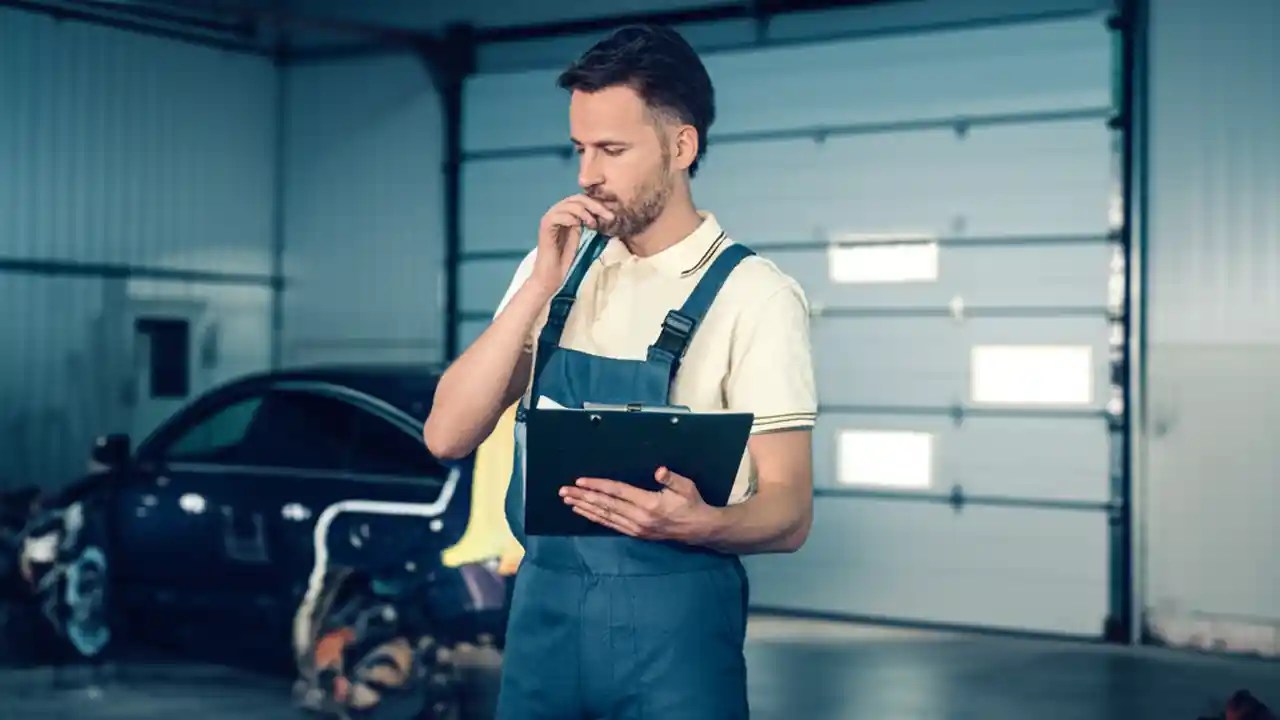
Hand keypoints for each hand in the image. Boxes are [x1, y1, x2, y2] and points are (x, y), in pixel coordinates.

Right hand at [529, 194, 615, 291]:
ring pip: (568, 205)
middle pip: (577, 199)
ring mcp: (550, 218)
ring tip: (593, 224)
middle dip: (595, 206)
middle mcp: (557, 212)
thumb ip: (588, 222)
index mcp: (567, 213)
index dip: (598, 204)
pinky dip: (570, 218)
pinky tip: (579, 226)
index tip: (611, 215)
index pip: (583, 199)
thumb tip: (604, 213)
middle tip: (608, 216)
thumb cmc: (567, 259)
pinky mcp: (545, 226)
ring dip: (584, 212)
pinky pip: (558, 216)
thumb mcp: (583, 236)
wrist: (553, 275)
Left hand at [560, 466, 719, 543]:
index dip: (598, 486)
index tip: (581, 481)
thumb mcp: (686, 487)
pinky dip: (595, 518)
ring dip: (585, 508)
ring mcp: (636, 528)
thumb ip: (671, 478)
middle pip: (605, 505)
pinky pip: (611, 525)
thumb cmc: (692, 504)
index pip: (617, 492)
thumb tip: (659, 471)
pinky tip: (585, 513)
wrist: (698, 529)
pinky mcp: (636, 533)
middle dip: (583, 497)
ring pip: (605, 516)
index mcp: (649, 504)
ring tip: (568, 501)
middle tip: (564, 491)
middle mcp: (639, 518)